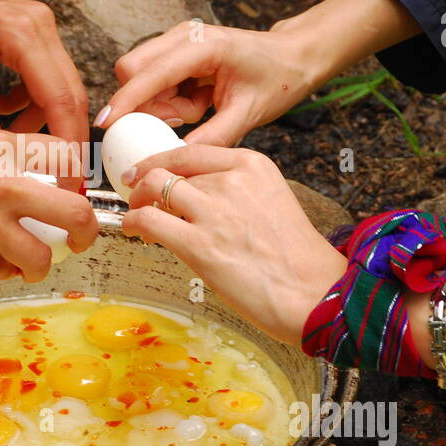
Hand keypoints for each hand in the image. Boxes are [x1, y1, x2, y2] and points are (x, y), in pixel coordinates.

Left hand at [0, 0, 89, 172]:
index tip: (70, 174)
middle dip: (64, 134)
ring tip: (8, 132)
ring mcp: (42, 25)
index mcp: (23, 37)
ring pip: (60, 86)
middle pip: (71, 94)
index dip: (68, 142)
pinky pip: (46, 75)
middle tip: (58, 170)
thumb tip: (6, 163)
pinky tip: (2, 103)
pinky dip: (29, 98)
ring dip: (39, 116)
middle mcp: (42, 27)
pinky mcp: (36, 29)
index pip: (60, 100)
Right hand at [0, 130, 97, 281]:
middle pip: (76, 213)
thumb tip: (48, 191)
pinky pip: (3, 271)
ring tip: (28, 264)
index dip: (79, 184)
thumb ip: (9, 164)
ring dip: (40, 266)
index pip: (69, 161)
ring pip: (43, 257)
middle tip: (79, 240)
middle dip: (87, 233)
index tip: (72, 196)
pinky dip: (1, 270)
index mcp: (3, 148)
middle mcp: (2, 184)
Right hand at [96, 22, 315, 145]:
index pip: (148, 73)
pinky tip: (200, 101)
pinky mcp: (175, 51)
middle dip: (146, 103)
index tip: (105, 125)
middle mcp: (183, 36)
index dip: (124, 101)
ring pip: (142, 79)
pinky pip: (154, 81)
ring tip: (201, 108)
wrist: (293, 57)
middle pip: (132, 70)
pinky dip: (170, 99)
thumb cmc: (277, 79)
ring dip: (163, 103)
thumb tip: (174, 158)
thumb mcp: (248, 114)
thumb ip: (211, 136)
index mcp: (203, 45)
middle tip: (185, 118)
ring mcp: (176, 40)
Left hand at [121, 145, 346, 345]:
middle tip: (139, 201)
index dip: (160, 160)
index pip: (190, 152)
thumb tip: (196, 194)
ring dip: (137, 203)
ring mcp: (214, 211)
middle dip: (146, 185)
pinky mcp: (198, 244)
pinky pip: (147, 220)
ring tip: (138, 220)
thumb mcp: (271, 201)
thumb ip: (237, 190)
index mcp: (252, 165)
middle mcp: (231, 180)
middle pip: (170, 170)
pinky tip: (134, 233)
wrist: (314, 294)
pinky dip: (131, 223)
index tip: (144, 170)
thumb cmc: (296, 259)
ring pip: (153, 187)